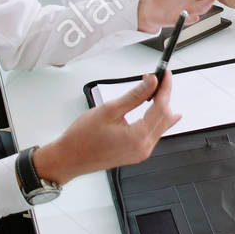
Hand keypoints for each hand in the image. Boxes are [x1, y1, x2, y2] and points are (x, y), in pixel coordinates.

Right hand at [32, 73, 180, 184]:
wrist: (69, 158)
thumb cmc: (82, 138)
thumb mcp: (109, 110)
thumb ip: (134, 96)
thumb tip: (151, 83)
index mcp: (138, 138)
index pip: (161, 108)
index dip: (165, 89)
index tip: (165, 75)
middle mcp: (143, 148)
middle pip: (164, 117)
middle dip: (164, 96)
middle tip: (159, 80)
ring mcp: (141, 153)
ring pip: (161, 126)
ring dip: (161, 107)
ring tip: (157, 91)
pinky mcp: (136, 153)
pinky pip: (154, 134)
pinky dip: (156, 120)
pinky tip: (159, 112)